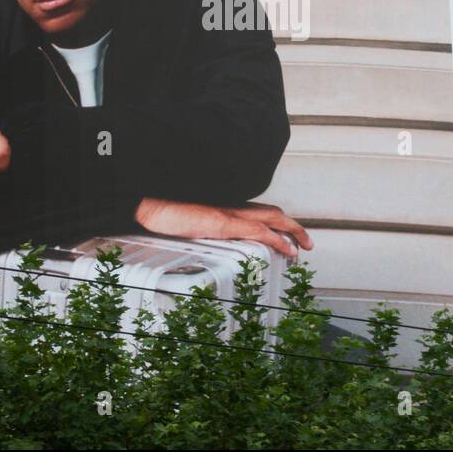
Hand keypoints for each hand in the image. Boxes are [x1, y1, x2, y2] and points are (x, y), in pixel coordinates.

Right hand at [133, 197, 312, 259]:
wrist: (146, 202)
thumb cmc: (160, 211)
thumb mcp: (185, 223)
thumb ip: (200, 228)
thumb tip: (205, 238)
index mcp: (222, 205)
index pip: (257, 210)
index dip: (275, 221)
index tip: (286, 233)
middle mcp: (230, 206)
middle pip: (272, 211)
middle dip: (293, 227)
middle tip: (306, 242)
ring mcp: (228, 212)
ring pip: (272, 218)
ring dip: (292, 232)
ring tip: (304, 247)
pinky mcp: (223, 222)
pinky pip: (258, 230)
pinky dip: (277, 240)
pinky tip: (286, 250)